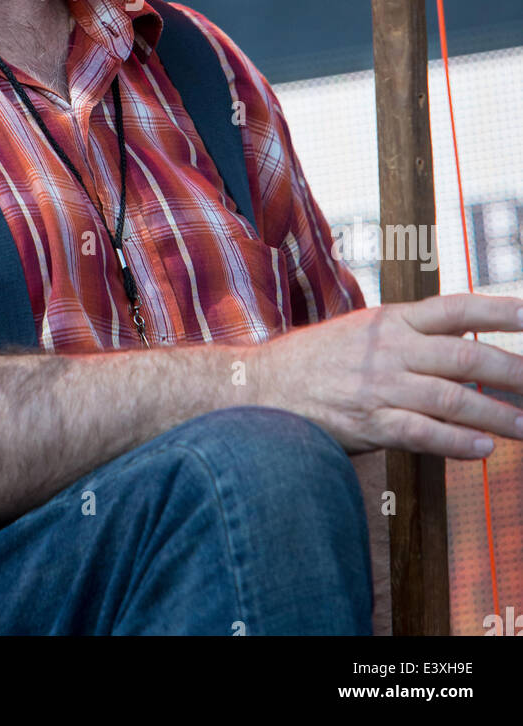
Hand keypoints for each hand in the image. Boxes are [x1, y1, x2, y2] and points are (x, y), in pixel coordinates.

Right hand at [253, 292, 522, 457]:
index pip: (456, 308)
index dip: (499, 311)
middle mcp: (390, 348)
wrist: (260, 386)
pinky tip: (483, 448)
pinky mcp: (368, 423)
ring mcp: (380, 386)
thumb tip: (460, 343)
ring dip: (499, 414)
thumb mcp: (361, 331)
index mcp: (391, 319)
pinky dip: (457, 441)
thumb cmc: (315, 361)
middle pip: (466, 357)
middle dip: (513, 372)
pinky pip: (422, 432)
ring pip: (453, 398)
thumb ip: (406, 335)